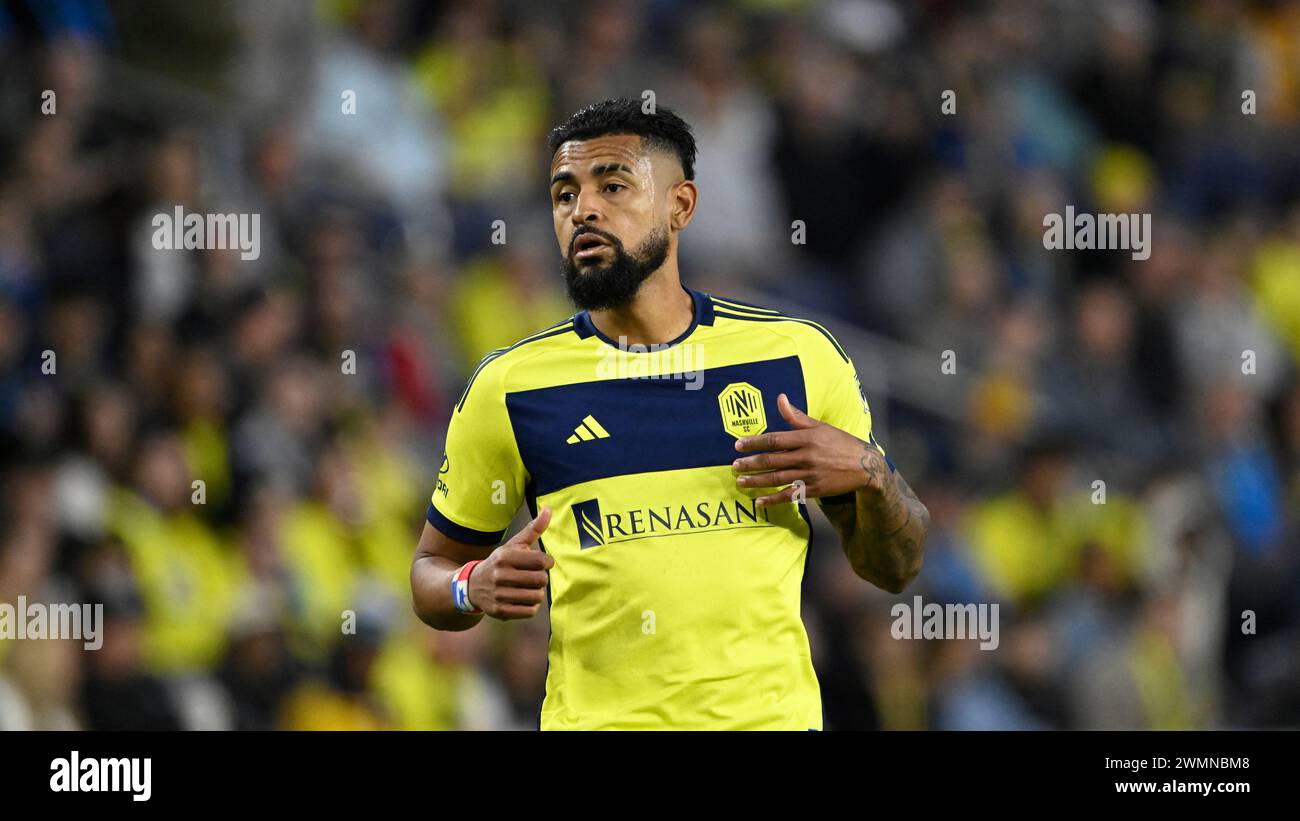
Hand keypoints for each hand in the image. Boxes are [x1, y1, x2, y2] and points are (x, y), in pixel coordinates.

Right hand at [467, 507, 553, 619]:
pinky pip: (530, 611)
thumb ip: (533, 529)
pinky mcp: (500, 611)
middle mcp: (500, 575)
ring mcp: (499, 594)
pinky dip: (531, 606)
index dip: (547, 562)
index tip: (543, 563)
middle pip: (541, 579)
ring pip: (537, 596)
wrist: (471, 586)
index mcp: (505, 556)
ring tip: (529, 588)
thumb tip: (549, 509)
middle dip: (542, 578)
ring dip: (537, 592)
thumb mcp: (513, 545)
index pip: (541, 561)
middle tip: (535, 576)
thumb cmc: (500, 563)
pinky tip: (524, 599)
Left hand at [732, 393, 891, 507]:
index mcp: (806, 438)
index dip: (754, 442)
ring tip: (740, 482)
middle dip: (751, 463)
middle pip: (772, 460)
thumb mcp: (819, 426)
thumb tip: (780, 398)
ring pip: (777, 478)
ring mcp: (809, 474)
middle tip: (734, 466)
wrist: (864, 466)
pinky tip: (759, 501)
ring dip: (756, 481)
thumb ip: (796, 416)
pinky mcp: (813, 489)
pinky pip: (789, 495)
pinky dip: (773, 499)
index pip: (774, 440)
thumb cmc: (840, 442)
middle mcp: (805, 456)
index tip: (737, 445)